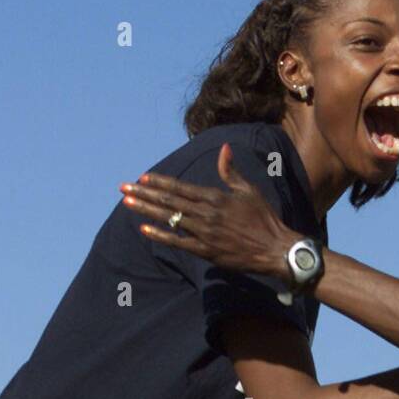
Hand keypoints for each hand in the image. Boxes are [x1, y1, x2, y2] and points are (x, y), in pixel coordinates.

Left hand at [119, 143, 298, 279]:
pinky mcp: (206, 250)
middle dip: (144, 193)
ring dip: (146, 210)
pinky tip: (144, 229)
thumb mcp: (248, 191)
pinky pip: (178, 242)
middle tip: (124, 188)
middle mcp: (207, 213)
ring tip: (128, 203)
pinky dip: (160, 235)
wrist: (275, 248)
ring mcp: (204, 232)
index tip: (143, 177)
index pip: (180, 187)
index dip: (159, 181)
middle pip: (169, 200)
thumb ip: (231, 172)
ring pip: (170, 218)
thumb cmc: (263, 219)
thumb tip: (224, 148)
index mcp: (215, 197)